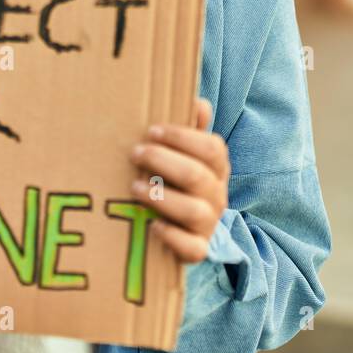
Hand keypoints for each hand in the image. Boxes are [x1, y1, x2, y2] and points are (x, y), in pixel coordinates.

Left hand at [129, 97, 229, 263]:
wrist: (185, 229)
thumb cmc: (178, 181)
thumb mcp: (186, 154)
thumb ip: (191, 130)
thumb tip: (199, 103)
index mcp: (217, 168)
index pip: (211, 148)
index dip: (182, 137)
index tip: (152, 130)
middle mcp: (217, 195)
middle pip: (197, 176)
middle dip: (163, 161)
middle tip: (135, 153)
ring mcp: (208, 224)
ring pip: (194, 211)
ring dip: (161, 197)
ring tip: (134, 186)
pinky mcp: (197, 249)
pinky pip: (192, 248)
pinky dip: (172, 237)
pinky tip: (152, 226)